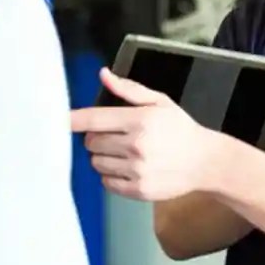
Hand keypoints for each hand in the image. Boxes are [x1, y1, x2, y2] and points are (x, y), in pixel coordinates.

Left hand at [70, 68, 219, 200]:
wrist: (205, 162)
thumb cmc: (180, 129)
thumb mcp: (160, 102)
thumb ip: (129, 90)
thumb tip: (103, 74)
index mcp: (139, 120)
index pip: (94, 119)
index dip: (73, 119)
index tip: (59, 119)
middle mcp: (136, 146)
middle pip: (91, 142)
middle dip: (96, 137)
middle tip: (113, 136)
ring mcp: (137, 170)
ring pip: (96, 162)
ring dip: (102, 156)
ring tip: (122, 152)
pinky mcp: (138, 190)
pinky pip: (106, 182)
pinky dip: (110, 175)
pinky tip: (127, 167)